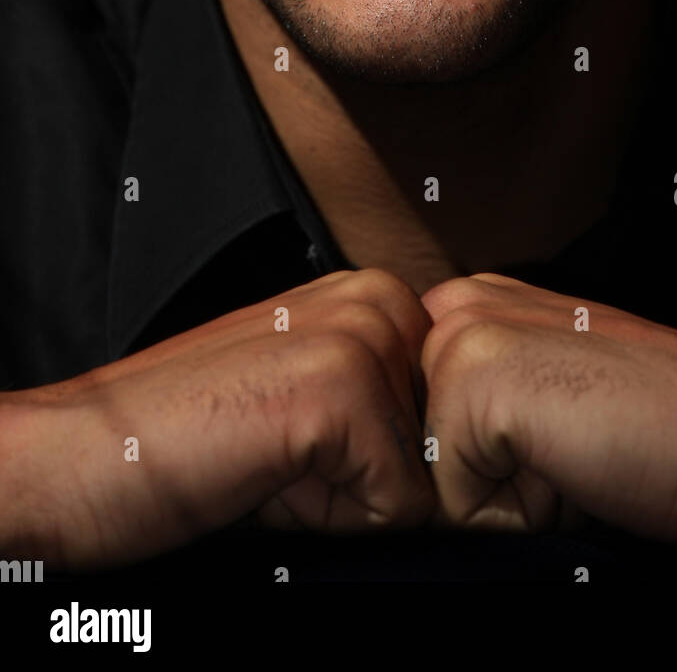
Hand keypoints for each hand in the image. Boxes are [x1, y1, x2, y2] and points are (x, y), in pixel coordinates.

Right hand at [2, 268, 432, 566]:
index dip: (377, 456)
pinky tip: (266, 475)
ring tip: (270, 458)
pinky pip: (399, 508)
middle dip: (371, 474)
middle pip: (439, 444)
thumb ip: (380, 394)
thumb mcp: (305, 395)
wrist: (85, 452)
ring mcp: (361, 336)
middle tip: (281, 453)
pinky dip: (335, 520)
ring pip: (422, 478)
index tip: (300, 441)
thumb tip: (452, 446)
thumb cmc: (185, 432)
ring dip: (350, 495)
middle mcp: (376, 298)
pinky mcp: (342, 390)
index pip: (443, 412)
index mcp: (371, 294)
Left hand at [421, 273, 676, 550]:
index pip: (414, 416)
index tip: (555, 436)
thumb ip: (485, 395)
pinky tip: (575, 466)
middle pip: (414, 445)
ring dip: (499, 495)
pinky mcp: (476, 381)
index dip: (481, 461)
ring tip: (574, 450)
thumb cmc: (670, 423)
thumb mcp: (553, 393)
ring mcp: (466, 335)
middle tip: (570, 444)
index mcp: (481, 301)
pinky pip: (454, 507)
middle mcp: (465, 305)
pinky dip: (515, 516)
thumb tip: (425, 456)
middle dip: (482, 475)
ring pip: (429, 477)